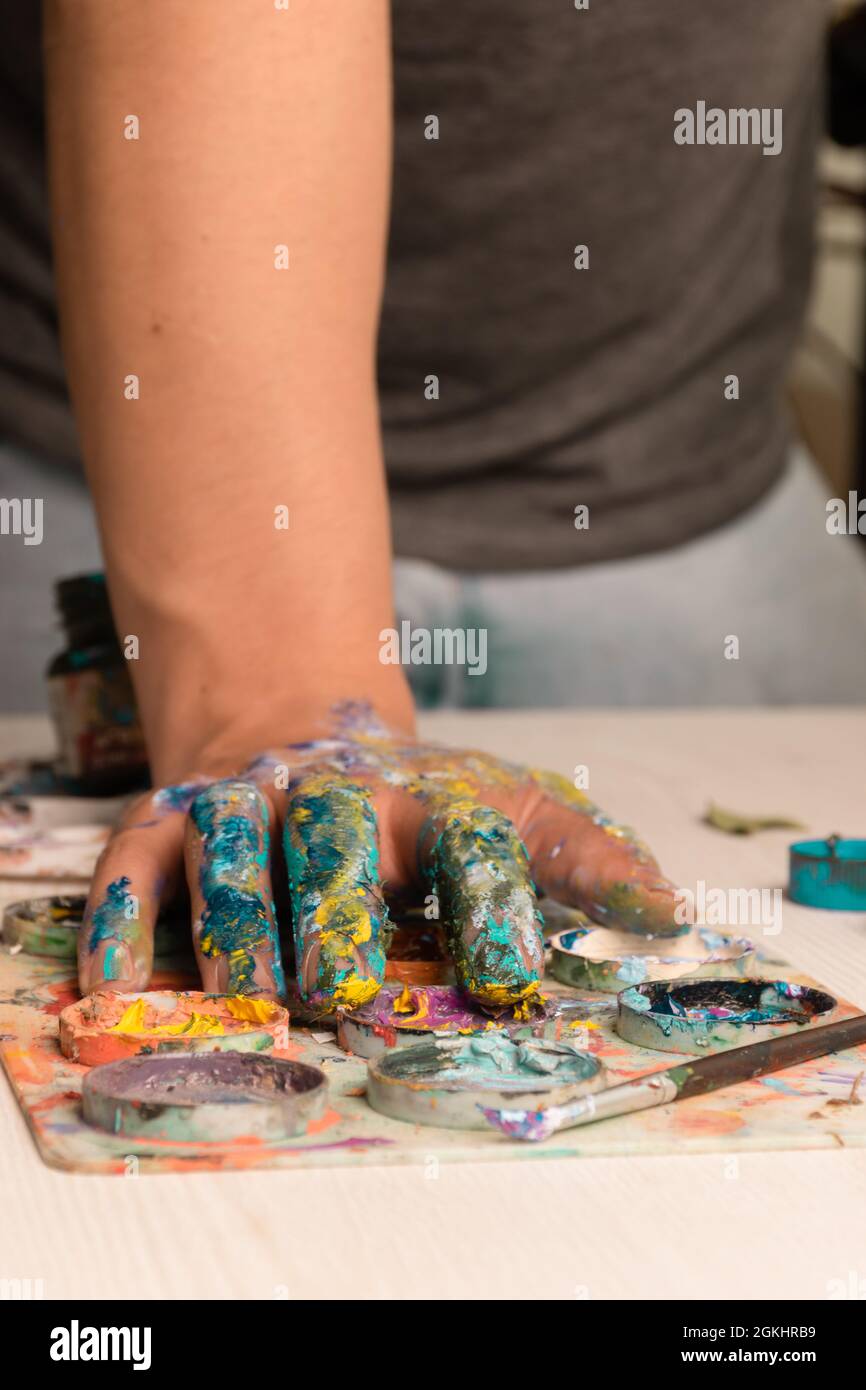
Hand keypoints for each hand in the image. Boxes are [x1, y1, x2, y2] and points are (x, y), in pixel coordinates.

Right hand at [78, 703, 681, 1008]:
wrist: (304, 727)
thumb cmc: (421, 805)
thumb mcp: (514, 811)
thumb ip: (585, 860)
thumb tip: (671, 916)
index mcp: (430, 800)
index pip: (471, 842)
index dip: (493, 908)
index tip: (511, 982)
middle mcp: (333, 796)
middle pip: (336, 846)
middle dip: (342, 917)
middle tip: (353, 990)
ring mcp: (245, 803)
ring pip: (231, 852)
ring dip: (237, 923)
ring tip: (253, 999)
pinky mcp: (166, 820)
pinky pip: (134, 866)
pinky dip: (119, 921)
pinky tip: (114, 983)